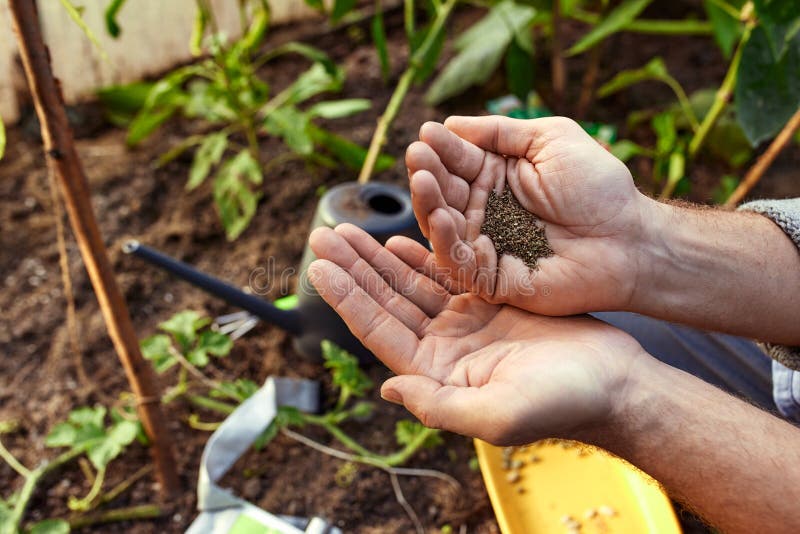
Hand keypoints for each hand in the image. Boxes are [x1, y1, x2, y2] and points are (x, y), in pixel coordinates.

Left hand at [307, 224, 645, 444]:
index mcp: (437, 374)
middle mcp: (444, 349)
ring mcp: (465, 325)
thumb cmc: (563, 403)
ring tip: (348, 229)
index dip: (347, 298)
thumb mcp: (497, 414)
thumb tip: (385, 388)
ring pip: (410, 284)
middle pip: (386, 301)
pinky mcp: (490, 304)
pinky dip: (422, 255)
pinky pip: (446, 274)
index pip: (379, 331)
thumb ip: (438, 405)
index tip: (317, 266)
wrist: (614, 383)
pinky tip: (398, 240)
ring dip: (378, 257)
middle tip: (323, 234)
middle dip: (353, 268)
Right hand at [406, 115, 654, 314]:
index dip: (441, 148)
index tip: (427, 134)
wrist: (629, 239)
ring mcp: (485, 244)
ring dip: (428, 203)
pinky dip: (445, 242)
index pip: (458, 160)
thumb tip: (450, 123)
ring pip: (441, 226)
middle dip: (428, 173)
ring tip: (423, 180)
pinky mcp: (489, 278)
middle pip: (443, 192)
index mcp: (496, 176)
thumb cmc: (598, 187)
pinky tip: (441, 218)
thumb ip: (502, 132)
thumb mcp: (551, 140)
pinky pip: (458, 262)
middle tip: (418, 156)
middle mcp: (484, 210)